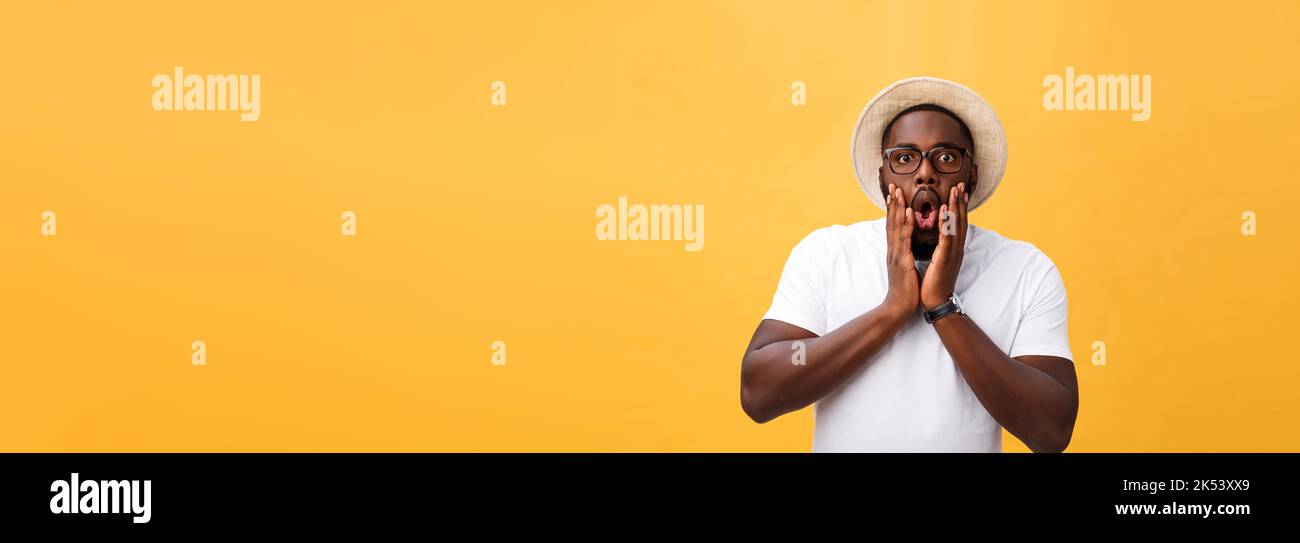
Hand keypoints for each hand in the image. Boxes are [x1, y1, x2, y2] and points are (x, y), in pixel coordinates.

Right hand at [884, 183, 918, 314]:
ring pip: (895, 227)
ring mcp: (896, 254)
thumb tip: (907, 250)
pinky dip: (905, 224)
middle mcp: (893, 250)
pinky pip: (904, 239)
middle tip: (893, 186)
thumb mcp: (904, 269)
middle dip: (893, 203)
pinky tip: (907, 212)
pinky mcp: (902, 260)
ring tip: (898, 192)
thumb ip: (905, 257)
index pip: (893, 227)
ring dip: (897, 208)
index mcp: (895, 252)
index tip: (894, 195)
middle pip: (891, 222)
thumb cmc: (905, 290)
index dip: (893, 210)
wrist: (899, 307)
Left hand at [922, 183, 968, 309]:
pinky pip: (946, 236)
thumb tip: (942, 238)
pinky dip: (946, 221)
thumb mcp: (940, 261)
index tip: (960, 192)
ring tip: (955, 190)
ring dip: (955, 206)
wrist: (935, 300)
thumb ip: (942, 248)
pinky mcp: (944, 257)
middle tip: (961, 184)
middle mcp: (956, 248)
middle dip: (960, 201)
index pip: (959, 223)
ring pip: (956, 225)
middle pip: (961, 220)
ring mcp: (952, 252)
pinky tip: (944, 209)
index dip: (960, 207)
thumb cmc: (935, 281)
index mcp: (954, 248)